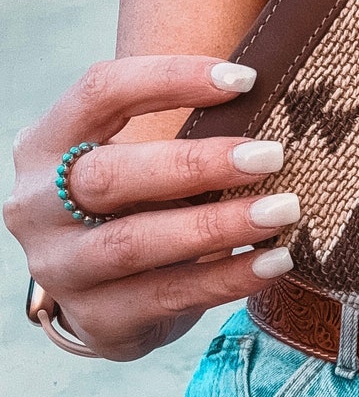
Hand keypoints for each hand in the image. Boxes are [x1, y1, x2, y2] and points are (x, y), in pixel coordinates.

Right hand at [4, 56, 297, 360]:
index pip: (100, 93)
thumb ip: (188, 128)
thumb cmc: (142, 207)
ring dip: (219, 225)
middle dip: (198, 163)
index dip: (170, 78)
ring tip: (283, 211)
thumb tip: (275, 92)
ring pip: (137, 242)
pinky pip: (169, 295)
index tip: (246, 80)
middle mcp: (37, 204)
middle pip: (111, 175)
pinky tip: (276, 261)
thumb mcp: (145, 161)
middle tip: (271, 156)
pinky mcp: (97, 318)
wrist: (110, 299)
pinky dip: (228, 278)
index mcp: (48, 145)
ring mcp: (60, 267)